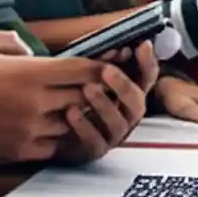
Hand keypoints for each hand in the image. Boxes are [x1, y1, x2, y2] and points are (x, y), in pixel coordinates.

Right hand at [0, 30, 119, 164]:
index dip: (100, 67)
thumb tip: (30, 51)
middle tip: (98, 88)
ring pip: (72, 123)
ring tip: (76, 108)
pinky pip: (55, 145)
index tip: (109, 65)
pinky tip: (55, 129)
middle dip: (94, 91)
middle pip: (84, 97)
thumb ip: (13, 40)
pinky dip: (60, 137)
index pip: (82, 70)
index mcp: (31, 73)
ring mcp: (31, 129)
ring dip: (77, 115)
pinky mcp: (21, 151)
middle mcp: (37, 102)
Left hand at [56, 41, 160, 163]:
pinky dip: (84, 126)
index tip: (142, 45)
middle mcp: (127, 116)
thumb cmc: (73, 94)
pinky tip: (71, 112)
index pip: (147, 78)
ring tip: (87, 88)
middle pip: (137, 103)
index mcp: (129, 95)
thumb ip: (102, 63)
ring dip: (104, 105)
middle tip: (106, 70)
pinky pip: (95, 142)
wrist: (49, 128)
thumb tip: (116, 45)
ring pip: (118, 124)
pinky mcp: (94, 150)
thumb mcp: (87, 75)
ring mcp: (113, 135)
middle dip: (123, 85)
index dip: (147, 63)